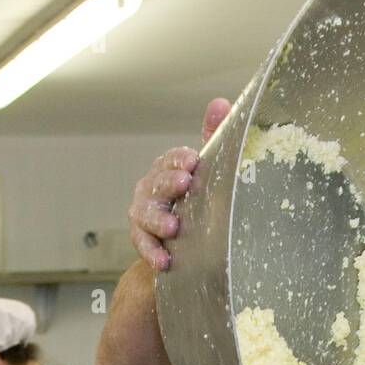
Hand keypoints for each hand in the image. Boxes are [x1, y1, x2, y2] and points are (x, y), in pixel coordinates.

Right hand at [128, 96, 231, 270]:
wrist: (183, 242)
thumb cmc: (196, 198)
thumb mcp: (207, 168)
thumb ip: (212, 137)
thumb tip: (221, 103)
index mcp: (167, 169)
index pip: (171, 159)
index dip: (179, 160)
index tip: (193, 161)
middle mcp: (151, 188)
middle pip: (157, 183)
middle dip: (169, 183)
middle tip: (185, 184)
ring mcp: (144, 214)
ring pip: (146, 214)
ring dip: (159, 220)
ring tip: (174, 227)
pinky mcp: (143, 240)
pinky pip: (144, 245)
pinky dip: (152, 253)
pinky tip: (164, 261)